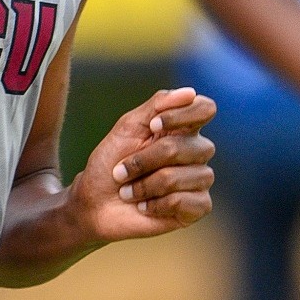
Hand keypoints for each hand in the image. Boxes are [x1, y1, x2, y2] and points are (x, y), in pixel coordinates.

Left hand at [67, 87, 217, 242]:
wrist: (94, 204)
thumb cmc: (110, 164)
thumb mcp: (127, 128)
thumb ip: (156, 106)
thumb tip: (190, 92)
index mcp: (181, 129)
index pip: (205, 109)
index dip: (183, 115)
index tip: (153, 126)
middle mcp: (195, 153)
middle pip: (193, 146)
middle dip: (149, 159)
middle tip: (122, 171)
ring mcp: (198, 180)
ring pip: (189, 175)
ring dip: (148, 185)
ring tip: (128, 192)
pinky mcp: (197, 207)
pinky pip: (188, 201)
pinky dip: (158, 204)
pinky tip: (145, 207)